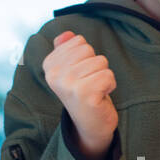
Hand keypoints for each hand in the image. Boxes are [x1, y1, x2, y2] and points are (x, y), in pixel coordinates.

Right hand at [43, 31, 117, 158]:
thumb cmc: (83, 94)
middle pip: (89, 50)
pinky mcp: (85, 94)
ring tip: (94, 90)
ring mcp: (68, 85)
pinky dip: (110, 86)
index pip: (79, 41)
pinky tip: (100, 97)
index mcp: (49, 65)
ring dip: (103, 76)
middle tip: (88, 84)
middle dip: (95, 66)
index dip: (86, 57)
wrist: (90, 125)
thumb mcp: (72, 70)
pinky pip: (108, 75)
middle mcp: (54, 75)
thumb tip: (67, 34)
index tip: (80, 75)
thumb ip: (67, 50)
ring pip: (101, 62)